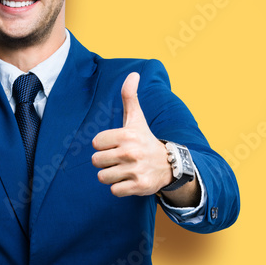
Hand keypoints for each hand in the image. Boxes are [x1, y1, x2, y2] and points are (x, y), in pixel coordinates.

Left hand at [91, 72, 171, 196]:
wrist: (169, 165)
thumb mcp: (137, 119)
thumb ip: (130, 97)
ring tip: (124, 169)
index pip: (96, 143)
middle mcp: (130, 152)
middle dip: (105, 161)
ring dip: (111, 175)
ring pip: (102, 177)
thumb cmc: (145, 139)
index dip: (104, 145)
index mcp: (126, 135)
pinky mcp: (139, 186)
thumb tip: (133, 74)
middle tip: (120, 159)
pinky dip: (119, 188)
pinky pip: (114, 190)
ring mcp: (135, 170)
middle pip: (96, 161)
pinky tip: (129, 180)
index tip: (117, 144)